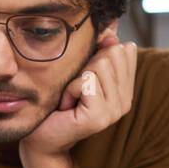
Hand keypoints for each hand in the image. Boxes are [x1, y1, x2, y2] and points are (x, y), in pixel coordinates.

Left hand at [19, 30, 137, 167]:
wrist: (42, 136)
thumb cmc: (58, 102)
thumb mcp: (81, 71)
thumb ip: (100, 51)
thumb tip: (111, 31)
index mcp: (126, 89)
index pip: (123, 49)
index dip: (96, 57)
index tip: (83, 81)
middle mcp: (126, 101)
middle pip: (112, 53)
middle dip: (85, 67)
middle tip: (74, 91)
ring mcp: (115, 111)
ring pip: (99, 65)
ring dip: (75, 79)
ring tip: (70, 99)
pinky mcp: (100, 117)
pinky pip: (86, 81)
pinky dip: (70, 89)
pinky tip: (67, 106)